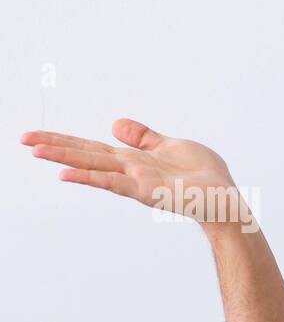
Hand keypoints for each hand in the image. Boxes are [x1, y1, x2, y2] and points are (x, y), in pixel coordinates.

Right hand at [20, 118, 252, 229]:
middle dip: (55, 146)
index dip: (65, 140)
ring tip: (35, 151)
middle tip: (21, 139)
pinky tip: (67, 174)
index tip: (36, 135)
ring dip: (65, 158)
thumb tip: (114, 123)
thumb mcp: (171, 145)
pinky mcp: (147, 191)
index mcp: (134, 159)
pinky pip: (113, 183)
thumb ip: (143, 136)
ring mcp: (137, 181)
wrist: (225, 198)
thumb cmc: (204, 175)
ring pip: (94, 165)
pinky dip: (90, 177)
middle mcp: (130, 170)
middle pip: (86, 153)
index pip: (92, 146)